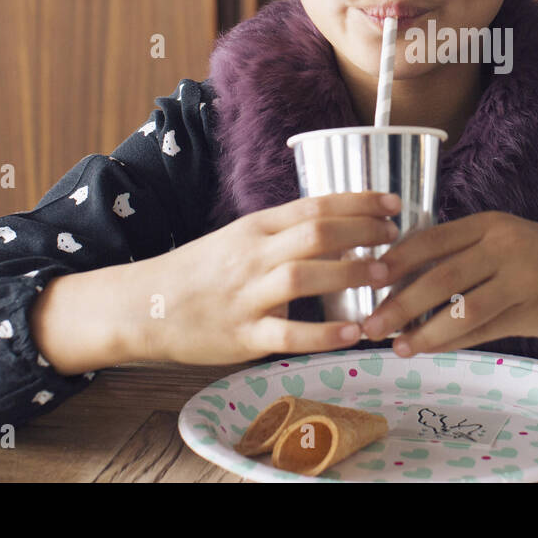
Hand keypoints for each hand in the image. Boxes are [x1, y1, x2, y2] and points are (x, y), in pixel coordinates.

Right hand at [141, 191, 401, 364]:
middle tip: (396, 238)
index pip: (314, 205)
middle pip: (315, 233)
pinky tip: (353, 333)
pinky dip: (324, 334)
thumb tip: (342, 231)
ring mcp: (247, 295)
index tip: (393, 203)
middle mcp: (253, 256)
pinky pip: (288, 333)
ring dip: (350, 274)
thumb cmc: (200, 272)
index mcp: (256, 228)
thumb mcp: (240, 240)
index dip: (358, 202)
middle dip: (362, 232)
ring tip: (385, 277)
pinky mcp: (242, 335)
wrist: (141, 306)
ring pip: (303, 275)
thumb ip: (284, 236)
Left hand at [360, 211, 537, 355]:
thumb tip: (402, 282)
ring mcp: (520, 280)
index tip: (367, 276)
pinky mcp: (531, 311)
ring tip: (398, 346)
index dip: (397, 259)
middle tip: (371, 323)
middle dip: (400, 303)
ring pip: (462, 310)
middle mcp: (504, 247)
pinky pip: (484, 331)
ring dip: (425, 332)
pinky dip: (454, 342)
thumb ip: (461, 255)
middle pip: (442, 276)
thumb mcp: (504, 240)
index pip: (433, 239)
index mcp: (490, 224)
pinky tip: (431, 349)